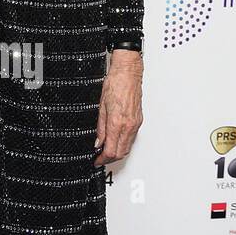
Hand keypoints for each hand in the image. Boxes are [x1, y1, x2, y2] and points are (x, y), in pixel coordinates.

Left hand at [94, 49, 142, 166]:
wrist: (128, 74)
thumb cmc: (115, 84)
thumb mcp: (101, 107)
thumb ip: (100, 128)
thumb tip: (98, 142)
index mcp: (117, 123)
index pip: (111, 150)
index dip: (102, 159)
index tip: (96, 160)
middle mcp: (128, 125)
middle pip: (120, 153)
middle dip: (109, 159)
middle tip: (100, 158)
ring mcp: (135, 124)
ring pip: (127, 147)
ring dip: (117, 152)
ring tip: (106, 150)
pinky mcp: (138, 121)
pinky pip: (131, 138)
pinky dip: (123, 144)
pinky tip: (116, 141)